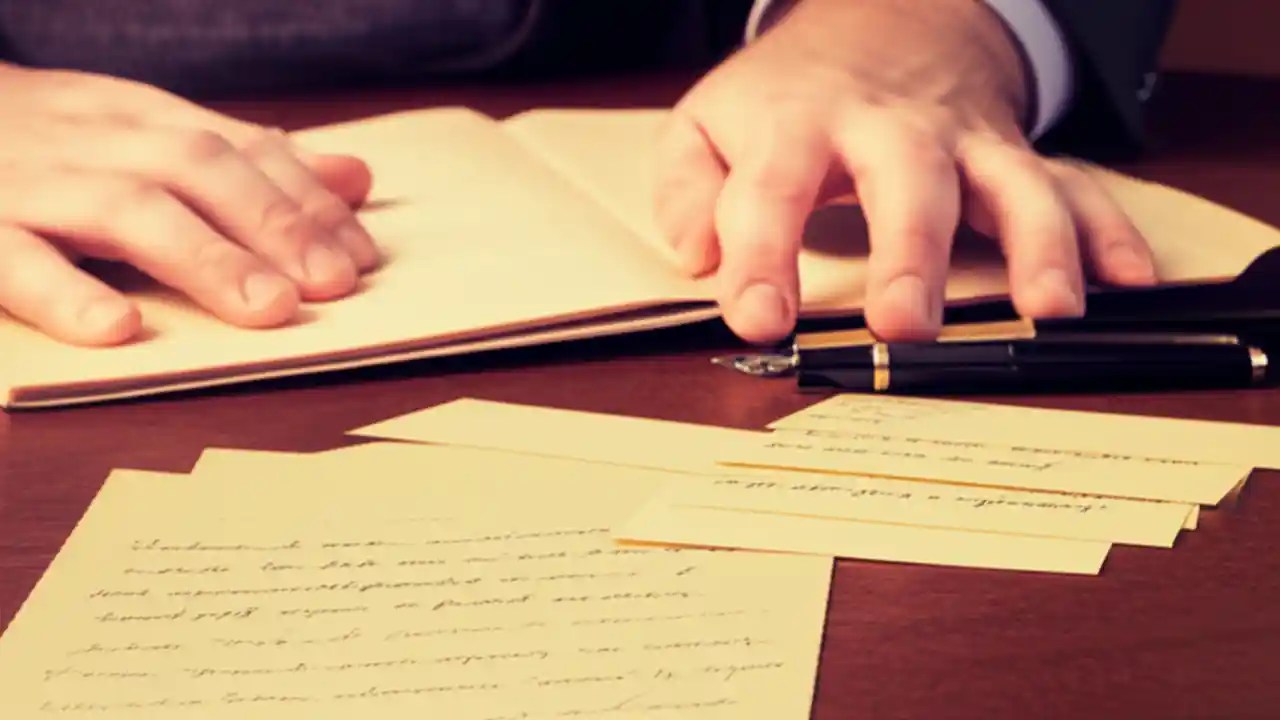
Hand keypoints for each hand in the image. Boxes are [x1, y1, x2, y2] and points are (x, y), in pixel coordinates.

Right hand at [0, 63, 378, 345]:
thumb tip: (355, 178)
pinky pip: (16, 260)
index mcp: (134, 116)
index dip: (306, 200)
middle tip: (335, 282)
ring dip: (206, 259)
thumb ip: (245, 161)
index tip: (362, 254)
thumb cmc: (44, 145)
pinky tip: (119, 328)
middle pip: (195, 168)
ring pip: (124, 208)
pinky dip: (67, 293)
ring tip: (270, 308)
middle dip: (275, 224)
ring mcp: (30, 184)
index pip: (238, 149)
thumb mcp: (141, 134)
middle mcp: (90, 141)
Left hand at [654, 0, 1157, 343]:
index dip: (761, 256)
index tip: (758, 318)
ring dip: (1037, 246)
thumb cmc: (789, 96)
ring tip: (1047, 309)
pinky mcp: (1014, 154)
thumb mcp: (711, 124)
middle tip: (903, 325)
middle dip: (910, 254)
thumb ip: (690, 188)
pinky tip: (1129, 281)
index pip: (770, 190)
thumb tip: (699, 256)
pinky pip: (1075, 186)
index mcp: (799, 125)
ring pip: (1012, 185)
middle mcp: (890, 131)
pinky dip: (1109, 233)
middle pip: (907, 186)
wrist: (885, 21)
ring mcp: (964, 141)